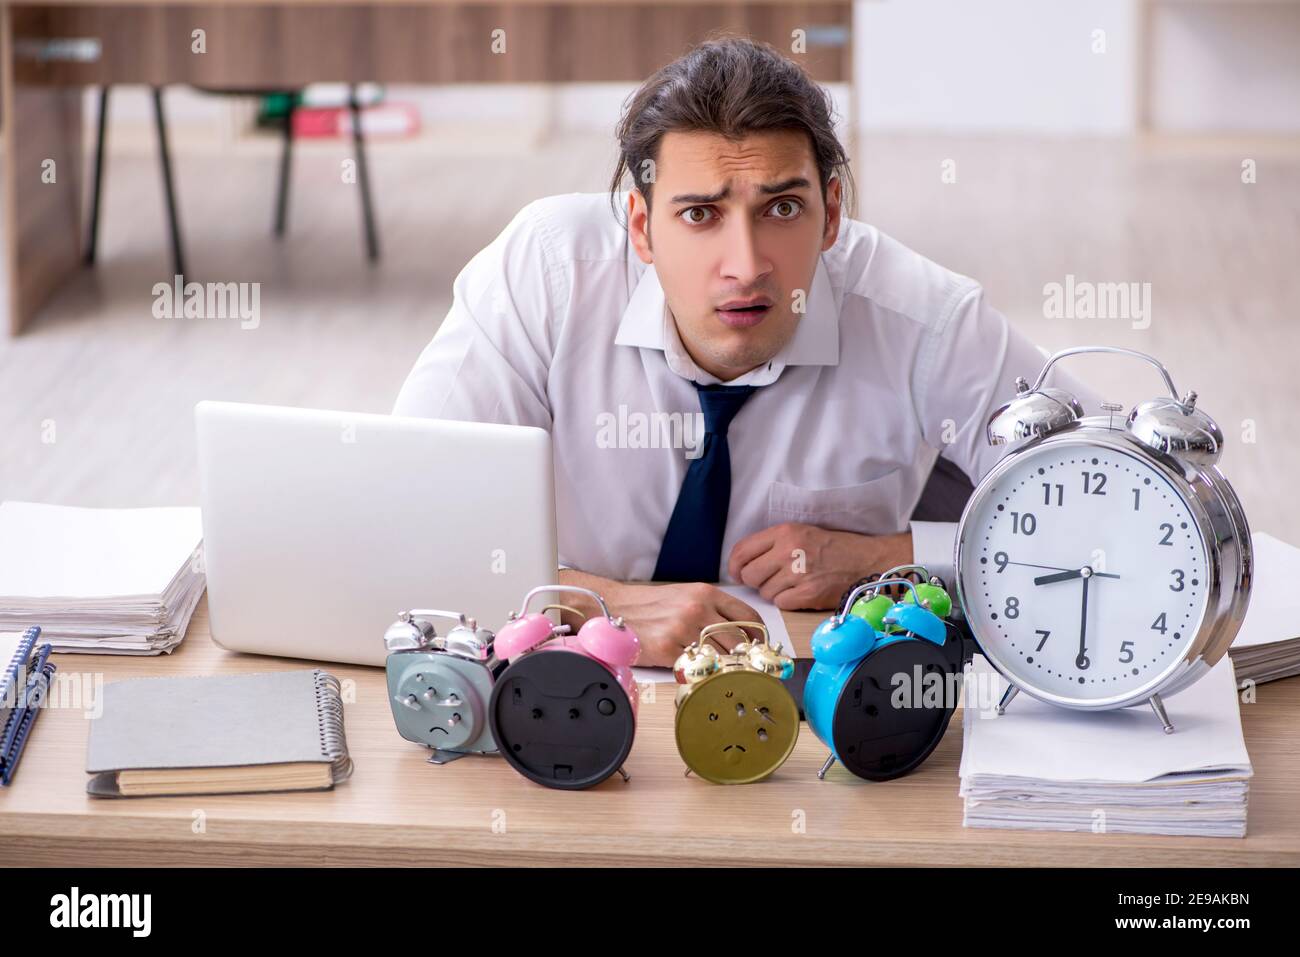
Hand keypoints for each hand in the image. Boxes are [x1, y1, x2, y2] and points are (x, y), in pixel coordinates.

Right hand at [557, 570, 759, 667]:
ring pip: (719, 656)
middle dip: (743, 657)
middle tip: (745, 668)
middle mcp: (698, 609)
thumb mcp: (685, 595)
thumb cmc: (650, 604)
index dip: (758, 637)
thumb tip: (738, 633)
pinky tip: (698, 673)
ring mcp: (683, 629)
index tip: (760, 648)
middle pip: (737, 641)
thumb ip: (712, 609)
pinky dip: (700, 673)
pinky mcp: (668, 649)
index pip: (747, 617)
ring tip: (721, 672)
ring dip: (723, 667)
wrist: (614, 607)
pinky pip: (695, 667)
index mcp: (706, 593)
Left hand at [726, 523, 912, 610]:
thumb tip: (741, 563)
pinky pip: (781, 603)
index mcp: (784, 532)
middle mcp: (789, 551)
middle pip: (749, 574)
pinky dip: (788, 602)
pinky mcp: (808, 593)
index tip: (738, 572)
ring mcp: (798, 573)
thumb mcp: (801, 533)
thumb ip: (772, 544)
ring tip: (793, 584)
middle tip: (770, 579)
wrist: (867, 561)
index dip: (735, 565)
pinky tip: (801, 593)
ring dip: (774, 592)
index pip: (741, 551)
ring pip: (764, 592)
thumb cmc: (833, 548)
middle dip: (755, 581)